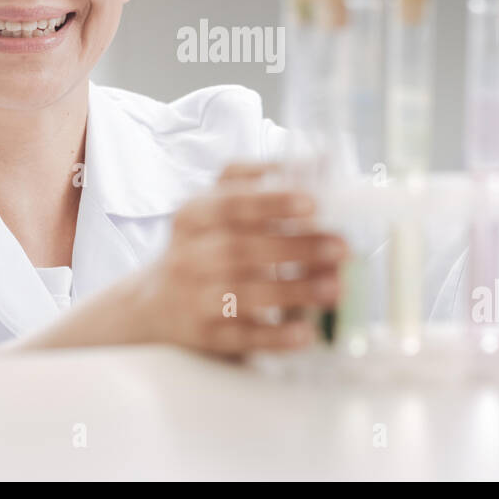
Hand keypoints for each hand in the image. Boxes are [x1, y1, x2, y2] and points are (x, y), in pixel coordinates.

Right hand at [132, 163, 345, 355]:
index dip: (271, 202)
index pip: (231, 203)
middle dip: (297, 247)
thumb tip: (321, 162)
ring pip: (244, 292)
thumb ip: (259, 187)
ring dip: (295, 290)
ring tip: (336, 287)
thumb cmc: (203, 247)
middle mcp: (188, 254)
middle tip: (342, 247)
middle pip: (242, 248)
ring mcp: (193, 297)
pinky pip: (243, 336)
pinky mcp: (205, 335)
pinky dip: (276, 335)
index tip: (312, 202)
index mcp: (194, 214)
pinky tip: (306, 332)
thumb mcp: (215, 209)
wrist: (156, 303)